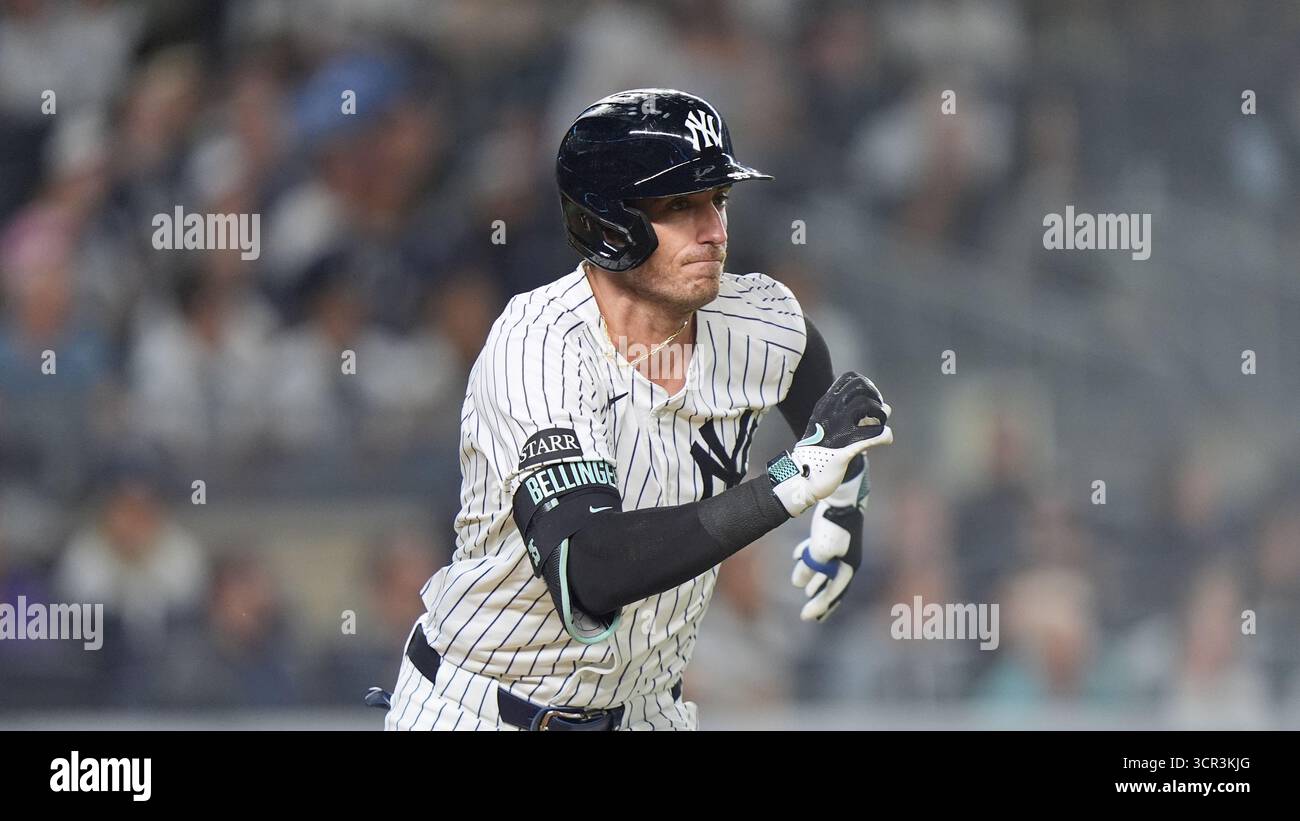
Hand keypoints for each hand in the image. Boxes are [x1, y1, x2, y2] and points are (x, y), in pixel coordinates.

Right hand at [768, 372, 891, 515]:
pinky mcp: (845, 450)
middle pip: (862, 389)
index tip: (870, 399)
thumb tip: (888, 407)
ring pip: (868, 408)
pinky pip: (872, 437)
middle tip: (878, 412)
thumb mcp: (830, 428)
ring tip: (881, 425)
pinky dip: (884, 436)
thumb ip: (857, 417)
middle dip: (875, 398)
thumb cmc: (820, 451)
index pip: (850, 379)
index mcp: (825, 405)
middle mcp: (831, 414)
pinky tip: (887, 438)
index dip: (867, 385)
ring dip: (881, 415)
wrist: (800, 478)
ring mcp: (837, 431)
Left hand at [791, 458, 867, 621]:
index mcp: (848, 566)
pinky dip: (808, 555)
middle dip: (820, 598)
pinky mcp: (832, 531)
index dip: (820, 606)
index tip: (805, 617)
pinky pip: (819, 549)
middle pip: (832, 584)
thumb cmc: (833, 524)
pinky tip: (796, 557)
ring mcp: (840, 544)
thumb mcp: (820, 550)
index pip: (834, 593)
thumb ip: (811, 568)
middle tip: (809, 613)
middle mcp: (846, 558)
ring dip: (812, 577)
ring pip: (825, 567)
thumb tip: (799, 583)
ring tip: (800, 585)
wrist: (842, 494)